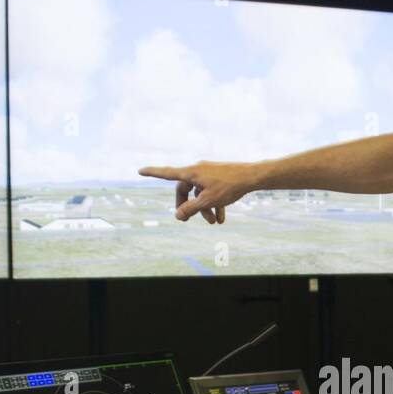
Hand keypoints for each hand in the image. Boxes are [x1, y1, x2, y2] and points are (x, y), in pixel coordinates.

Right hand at [137, 161, 256, 223]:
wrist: (252, 177)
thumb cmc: (229, 186)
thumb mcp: (208, 201)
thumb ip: (191, 209)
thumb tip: (177, 216)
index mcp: (191, 173)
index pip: (168, 173)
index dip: (153, 173)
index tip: (140, 171)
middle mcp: (198, 170)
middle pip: (185, 189)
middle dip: (187, 206)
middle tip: (187, 220)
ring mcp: (209, 173)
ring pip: (200, 193)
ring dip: (204, 209)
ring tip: (213, 223)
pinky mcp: (219, 177)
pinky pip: (211, 191)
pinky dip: (214, 204)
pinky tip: (222, 218)